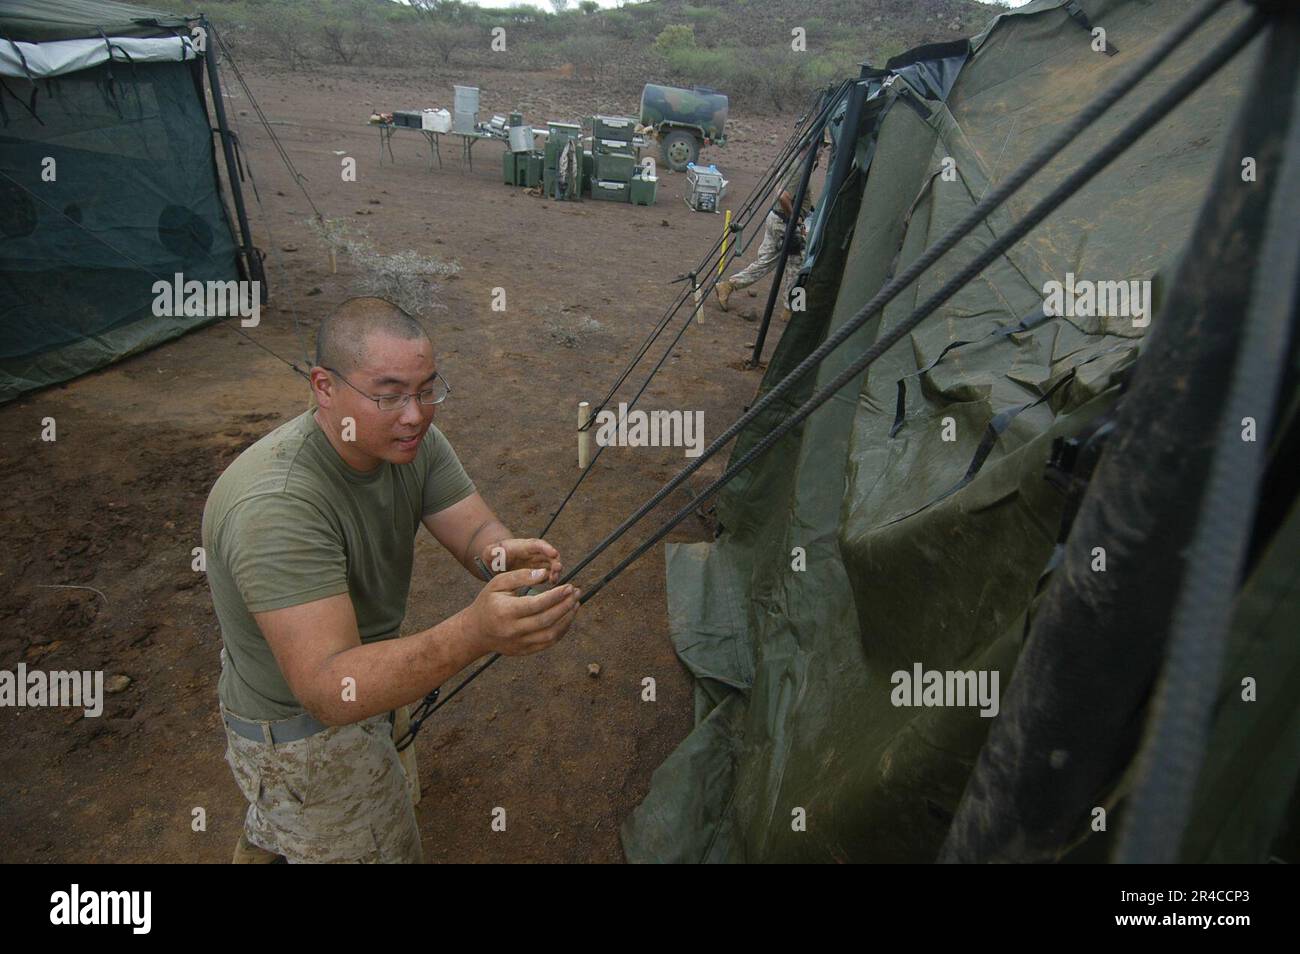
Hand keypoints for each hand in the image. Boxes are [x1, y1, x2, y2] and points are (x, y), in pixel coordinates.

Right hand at [464, 567, 579, 657]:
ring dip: (567, 619)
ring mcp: (520, 643)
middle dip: (565, 606)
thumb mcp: (498, 583)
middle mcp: (513, 630)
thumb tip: (544, 574)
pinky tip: (567, 617)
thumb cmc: (489, 603)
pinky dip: (562, 630)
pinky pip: (548, 642)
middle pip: (547, 620)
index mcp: (506, 611)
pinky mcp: (525, 650)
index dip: (556, 596)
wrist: (476, 631)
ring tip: (575, 604)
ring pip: (551, 634)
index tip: (569, 586)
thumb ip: (520, 576)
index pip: (536, 604)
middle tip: (576, 593)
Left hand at [480, 538, 562, 584]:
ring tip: (555, 579)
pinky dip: (552, 578)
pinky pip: (548, 573)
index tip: (553, 553)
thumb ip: (491, 552)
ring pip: (551, 564)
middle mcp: (534, 552)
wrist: (498, 562)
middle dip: (555, 560)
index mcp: (523, 546)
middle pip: (548, 554)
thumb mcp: (490, 552)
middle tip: (557, 569)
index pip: (536, 545)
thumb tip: (492, 553)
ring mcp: (538, 561)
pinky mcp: (539, 571)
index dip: (546, 548)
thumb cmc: (495, 555)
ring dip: (555, 571)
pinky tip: (553, 585)